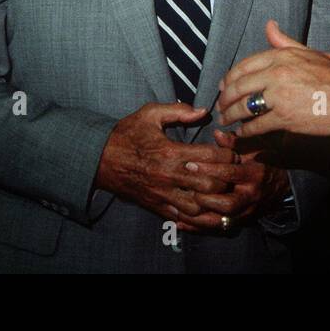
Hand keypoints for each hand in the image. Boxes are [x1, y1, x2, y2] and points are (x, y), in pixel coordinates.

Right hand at [95, 102, 242, 231]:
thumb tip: (203, 111)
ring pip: (199, 206)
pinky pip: (183, 219)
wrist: (98, 160)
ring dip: (213, 199)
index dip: (227, 155)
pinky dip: (197, 216)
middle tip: (230, 172)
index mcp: (170, 153)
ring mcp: (163, 195)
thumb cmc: (126, 134)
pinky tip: (206, 208)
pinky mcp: (157, 207)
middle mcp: (169, 177)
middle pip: (210, 185)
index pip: (211, 158)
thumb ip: (178, 111)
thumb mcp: (150, 114)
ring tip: (219, 190)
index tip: (231, 152)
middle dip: (225, 179)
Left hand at [186, 129, 291, 227]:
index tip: (189, 164)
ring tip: (177, 209)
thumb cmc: (266, 161)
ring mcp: (246, 212)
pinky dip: (199, 228)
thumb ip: (235, 142)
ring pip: (221, 221)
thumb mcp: (255, 147)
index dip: (209, 169)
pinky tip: (180, 223)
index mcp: (254, 174)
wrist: (284, 185)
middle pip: (226, 204)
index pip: (230, 174)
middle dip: (204, 198)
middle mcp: (251, 196)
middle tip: (186, 188)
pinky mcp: (241, 222)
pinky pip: (218, 229)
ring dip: (198, 218)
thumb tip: (216, 133)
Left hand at [218, 20, 329, 138]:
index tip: (225, 85)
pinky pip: (256, 125)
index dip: (231, 78)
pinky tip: (243, 133)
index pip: (245, 65)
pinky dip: (246, 131)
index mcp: (284, 56)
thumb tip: (270, 25)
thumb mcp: (313, 53)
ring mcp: (280, 96)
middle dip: (225, 98)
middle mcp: (278, 72)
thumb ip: (287, 42)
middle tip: (221, 106)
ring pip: (243, 106)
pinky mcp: (285, 118)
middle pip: (239, 86)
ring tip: (227, 121)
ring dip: (231, 115)